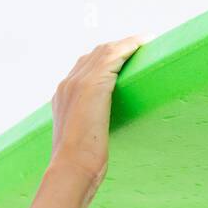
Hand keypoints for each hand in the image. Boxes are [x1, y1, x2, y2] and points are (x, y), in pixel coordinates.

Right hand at [50, 33, 151, 186]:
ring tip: (145, 40)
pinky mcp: (94, 85)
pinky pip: (114, 57)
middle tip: (139, 44)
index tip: (121, 57)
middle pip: (93, 55)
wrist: (71, 167)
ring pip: (104, 52)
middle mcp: (67, 84)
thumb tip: (100, 140)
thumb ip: (90, 132)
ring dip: (126, 43)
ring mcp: (79, 82)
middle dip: (116, 47)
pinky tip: (143, 45)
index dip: (103, 60)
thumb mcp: (83, 143)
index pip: (83, 68)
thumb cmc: (78, 165)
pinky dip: (128, 48)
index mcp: (62, 96)